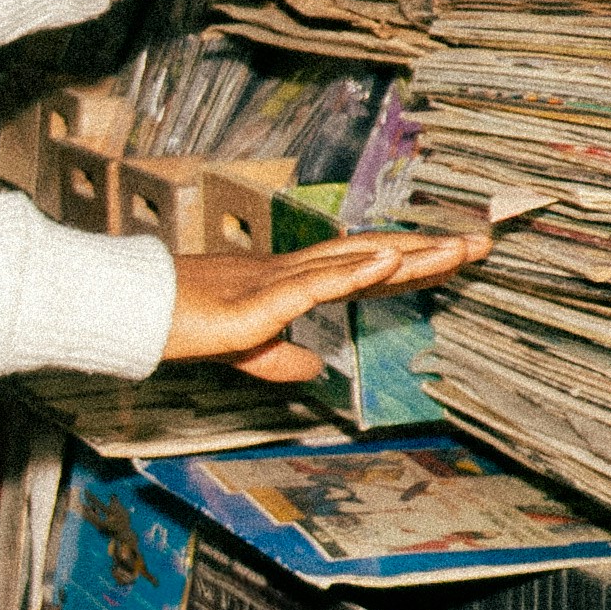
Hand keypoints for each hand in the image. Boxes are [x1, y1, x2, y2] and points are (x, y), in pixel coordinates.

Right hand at [165, 233, 486, 381]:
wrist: (128, 311)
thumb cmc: (175, 321)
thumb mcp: (240, 351)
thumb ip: (278, 359)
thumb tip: (313, 368)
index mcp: (288, 283)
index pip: (362, 269)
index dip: (411, 263)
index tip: (456, 254)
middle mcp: (289, 272)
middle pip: (371, 256)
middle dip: (428, 251)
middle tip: (482, 241)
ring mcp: (275, 282)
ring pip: (352, 263)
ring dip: (407, 256)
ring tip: (456, 248)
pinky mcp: (256, 301)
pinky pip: (313, 285)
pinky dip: (354, 272)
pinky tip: (388, 261)